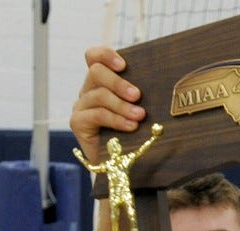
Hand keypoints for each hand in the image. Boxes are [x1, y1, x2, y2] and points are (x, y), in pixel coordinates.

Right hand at [69, 46, 145, 163]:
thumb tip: (162, 84)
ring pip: (99, 95)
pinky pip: (97, 114)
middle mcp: (88, 91)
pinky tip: (130, 126)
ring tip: (139, 116)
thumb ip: (138, 96)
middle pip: (96, 72)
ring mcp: (81, 106)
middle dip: (119, 83)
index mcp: (100, 82)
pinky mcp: (77, 123)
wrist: (119, 166)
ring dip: (122, 105)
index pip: (93, 57)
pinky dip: (116, 119)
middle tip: (137, 96)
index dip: (106, 55)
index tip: (124, 65)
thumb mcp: (137, 110)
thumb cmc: (132, 134)